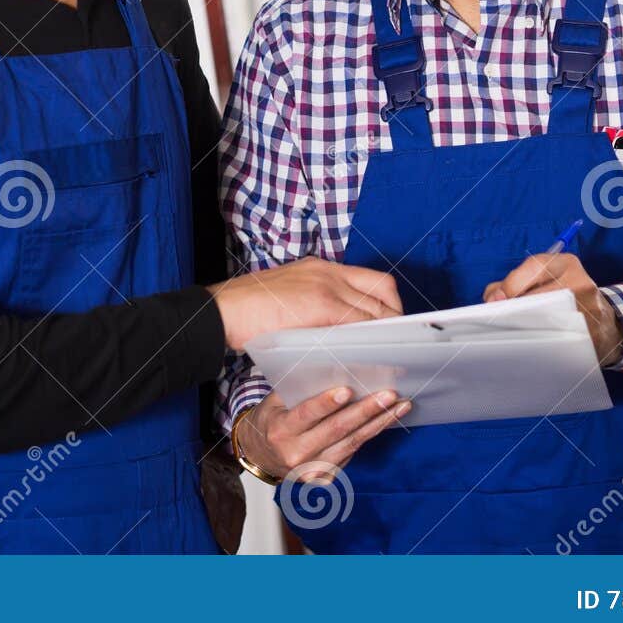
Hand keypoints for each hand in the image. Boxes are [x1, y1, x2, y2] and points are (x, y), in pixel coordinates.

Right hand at [209, 257, 400, 351]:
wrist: (222, 311)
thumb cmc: (249, 308)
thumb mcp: (289, 293)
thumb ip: (317, 301)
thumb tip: (340, 325)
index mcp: (321, 267)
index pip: (374, 279)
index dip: (390, 303)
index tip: (394, 322)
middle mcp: (328, 272)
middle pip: (382, 292)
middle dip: (396, 318)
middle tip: (399, 342)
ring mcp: (326, 287)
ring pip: (374, 309)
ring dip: (386, 332)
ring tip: (391, 352)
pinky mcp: (320, 306)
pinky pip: (358, 323)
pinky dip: (369, 339)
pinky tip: (371, 355)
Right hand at [236, 387, 409, 480]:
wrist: (262, 456)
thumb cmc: (272, 420)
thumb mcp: (276, 402)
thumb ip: (299, 389)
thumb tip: (333, 369)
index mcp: (280, 432)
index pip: (306, 415)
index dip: (326, 403)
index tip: (347, 390)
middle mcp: (296, 455)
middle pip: (337, 430)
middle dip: (366, 411)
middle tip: (389, 394)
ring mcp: (312, 471)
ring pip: (352, 444)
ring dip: (379, 423)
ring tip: (400, 405)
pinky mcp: (325, 477)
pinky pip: (353, 452)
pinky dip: (371, 434)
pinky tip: (387, 419)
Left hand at [482, 252, 622, 364]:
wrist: (605, 324)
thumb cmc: (563, 298)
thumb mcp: (542, 280)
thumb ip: (512, 284)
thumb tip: (492, 299)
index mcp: (566, 263)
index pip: (534, 267)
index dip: (511, 284)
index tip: (496, 301)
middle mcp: (580, 281)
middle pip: (539, 294)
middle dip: (514, 309)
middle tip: (499, 321)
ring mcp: (590, 308)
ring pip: (548, 318)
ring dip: (526, 327)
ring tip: (514, 333)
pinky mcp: (593, 333)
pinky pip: (561, 339)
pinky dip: (543, 343)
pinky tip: (533, 345)